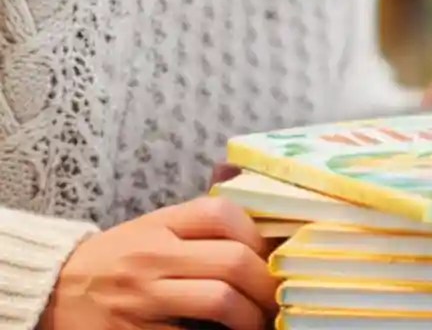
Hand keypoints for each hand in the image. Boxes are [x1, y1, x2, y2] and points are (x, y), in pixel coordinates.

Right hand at [39, 197, 278, 329]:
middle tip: (277, 299)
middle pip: (233, 261)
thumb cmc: (116, 260)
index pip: (223, 215)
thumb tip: (266, 240)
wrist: (51, 292)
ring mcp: (142, 299)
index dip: (260, 237)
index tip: (272, 257)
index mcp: (159, 225)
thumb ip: (199, 229)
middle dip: (267, 284)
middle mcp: (151, 257)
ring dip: (251, 317)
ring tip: (258, 323)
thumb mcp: (152, 230)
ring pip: (219, 301)